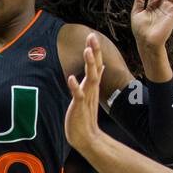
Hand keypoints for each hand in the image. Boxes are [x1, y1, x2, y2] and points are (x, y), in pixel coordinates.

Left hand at [65, 33, 106, 152]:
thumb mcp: (90, 94)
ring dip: (89, 64)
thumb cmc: (85, 116)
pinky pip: (78, 96)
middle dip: (94, 52)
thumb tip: (101, 66)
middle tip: (92, 36)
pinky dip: (75, 86)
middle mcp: (91, 89)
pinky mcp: (80, 107)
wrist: (86, 137)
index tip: (92, 35)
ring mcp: (86, 98)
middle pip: (95, 67)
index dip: (94, 50)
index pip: (96, 64)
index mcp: (92, 86)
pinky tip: (71, 78)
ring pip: (90, 78)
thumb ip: (94, 80)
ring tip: (87, 50)